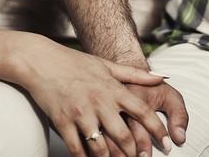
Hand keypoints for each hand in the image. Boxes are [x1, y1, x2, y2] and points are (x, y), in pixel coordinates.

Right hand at [15, 35, 171, 156]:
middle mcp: (99, 102)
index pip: (142, 111)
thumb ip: (136, 74)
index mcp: (113, 88)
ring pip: (101, 148)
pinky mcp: (62, 123)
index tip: (167, 143)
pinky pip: (77, 149)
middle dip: (135, 153)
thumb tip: (163, 77)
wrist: (41, 61)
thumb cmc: (75, 63)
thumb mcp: (107, 65)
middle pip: (124, 136)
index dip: (157, 129)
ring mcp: (80, 114)